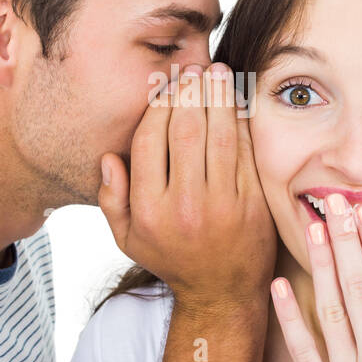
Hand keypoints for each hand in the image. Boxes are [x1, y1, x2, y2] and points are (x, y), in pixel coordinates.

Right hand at [100, 63, 276, 319]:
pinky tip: (237, 100)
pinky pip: (245, 151)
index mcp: (149, 211)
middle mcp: (184, 206)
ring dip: (219, 97)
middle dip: (189, 92)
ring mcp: (222, 204)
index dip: (158, 107)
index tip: (166, 85)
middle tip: (193, 67)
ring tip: (217, 71)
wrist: (223, 293)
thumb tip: (109, 157)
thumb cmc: (172, 259)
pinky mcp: (253, 203)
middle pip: (185, 131)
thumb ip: (112, 199)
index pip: (149, 142)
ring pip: (219, 134)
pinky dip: (242, 121)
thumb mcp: (128, 239)